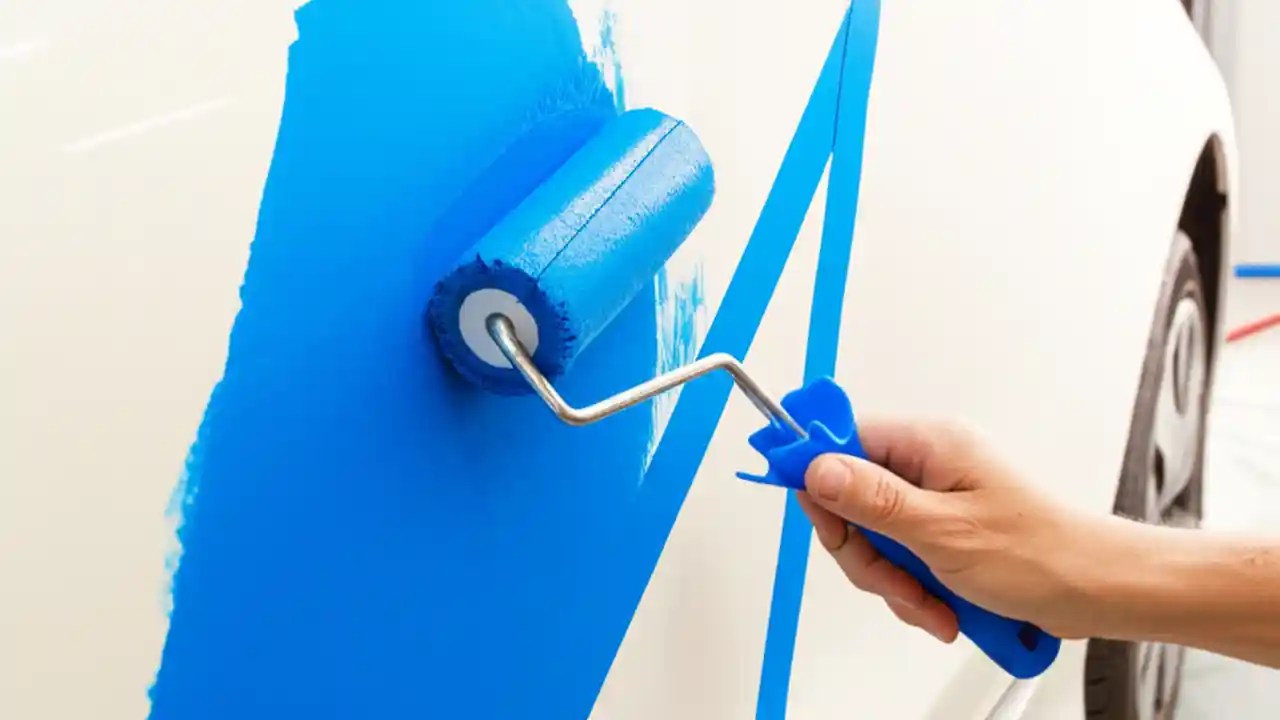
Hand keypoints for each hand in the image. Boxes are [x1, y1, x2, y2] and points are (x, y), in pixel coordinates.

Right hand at [798, 419, 1111, 641]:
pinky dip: (911, 587)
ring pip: (872, 536)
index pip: (843, 440)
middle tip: (894, 581)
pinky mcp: (941, 529)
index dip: (817, 473)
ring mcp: (933, 498)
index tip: (801, 497)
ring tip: (930, 603)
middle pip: (850, 499)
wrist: (1095, 589)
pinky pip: (898, 556)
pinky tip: (940, 605)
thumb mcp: (942, 531)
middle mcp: (928, 463)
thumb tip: (818, 468)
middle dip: (866, 553)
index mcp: (929, 443)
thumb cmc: (1041, 553)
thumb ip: (873, 500)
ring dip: (892, 579)